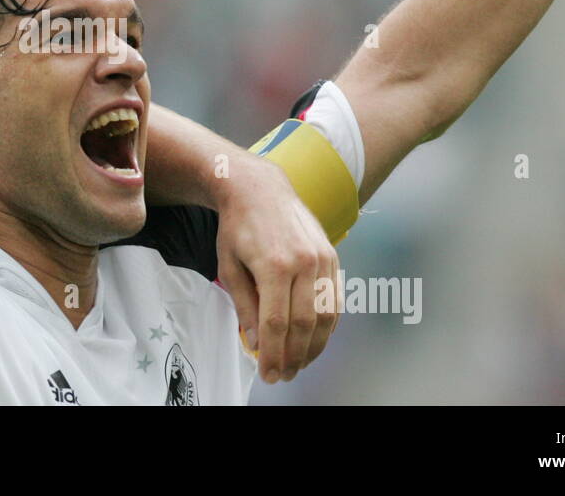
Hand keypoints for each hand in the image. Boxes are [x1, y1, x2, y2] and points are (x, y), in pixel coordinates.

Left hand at [214, 153, 340, 384]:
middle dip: (294, 356)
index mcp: (274, 265)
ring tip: (300, 363)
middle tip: (284, 375)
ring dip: (315, 346)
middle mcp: (304, 262)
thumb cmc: (238, 227)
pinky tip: (315, 339)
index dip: (274, 354)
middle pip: (304, 324)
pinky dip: (328, 325)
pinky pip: (336, 299)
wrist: (259, 189)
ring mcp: (323, 258)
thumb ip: (244, 307)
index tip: (268, 374)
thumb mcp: (229, 267)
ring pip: (326, 316)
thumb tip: (256, 344)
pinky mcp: (333, 256)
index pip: (277, 324)